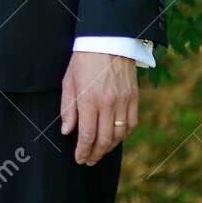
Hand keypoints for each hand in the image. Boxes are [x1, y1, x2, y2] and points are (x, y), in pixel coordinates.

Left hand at [60, 51, 138, 165]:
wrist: (107, 41)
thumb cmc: (83, 60)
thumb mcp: (68, 82)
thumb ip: (67, 109)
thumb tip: (67, 131)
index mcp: (89, 100)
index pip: (87, 135)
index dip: (83, 151)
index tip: (79, 159)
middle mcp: (108, 104)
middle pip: (105, 140)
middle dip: (95, 154)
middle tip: (88, 161)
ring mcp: (123, 101)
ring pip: (120, 135)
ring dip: (110, 147)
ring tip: (100, 152)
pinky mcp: (134, 98)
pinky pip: (131, 124)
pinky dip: (124, 135)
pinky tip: (115, 138)